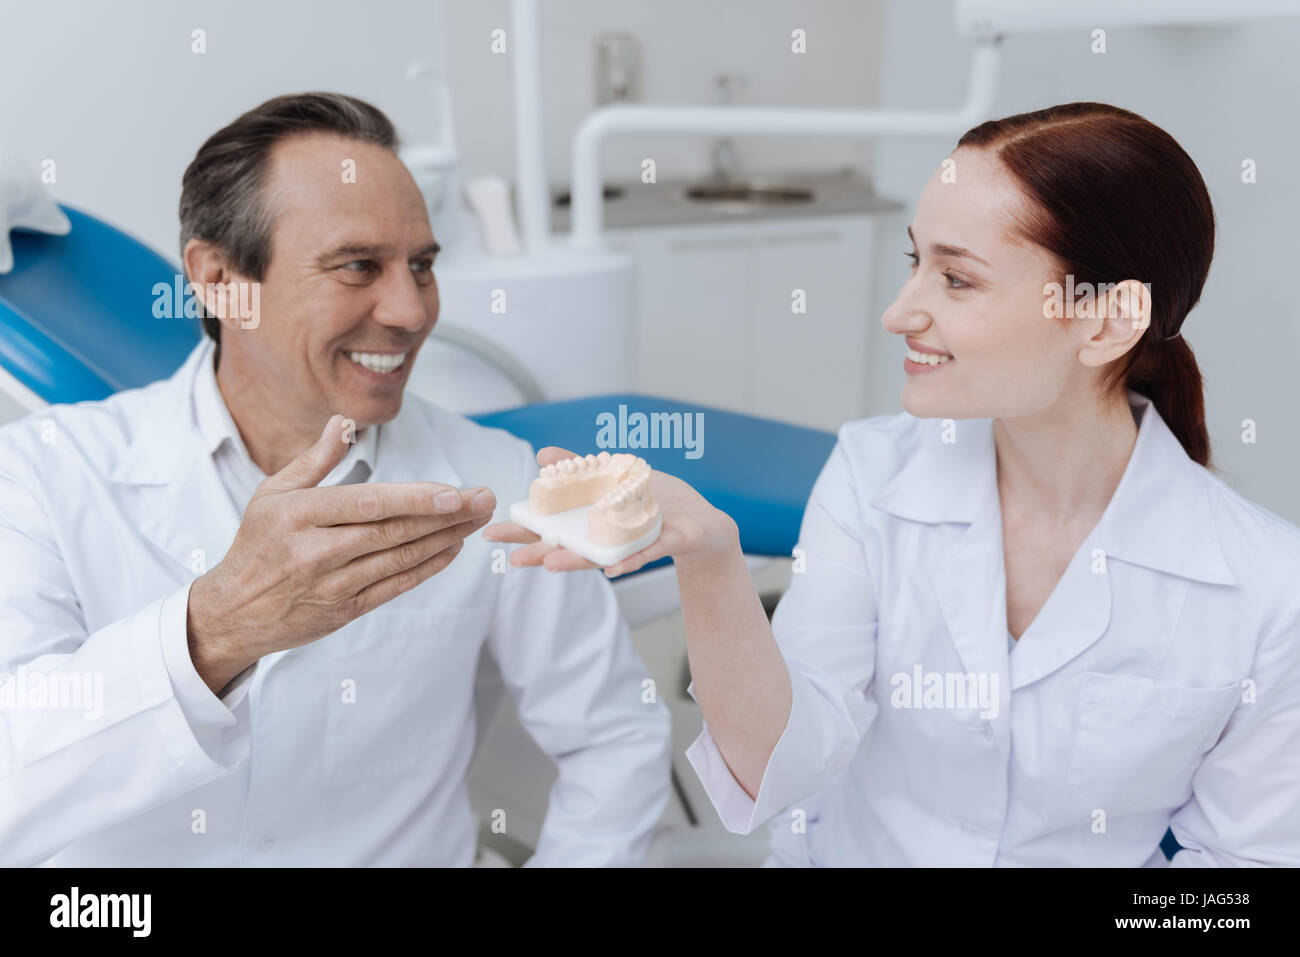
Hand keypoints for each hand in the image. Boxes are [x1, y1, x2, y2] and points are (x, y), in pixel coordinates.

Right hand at [187, 413, 495, 692]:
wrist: (233, 612)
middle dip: (447, 515)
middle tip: (485, 498)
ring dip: (446, 538)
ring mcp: (333, 585)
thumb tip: (345, 421)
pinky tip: (452, 549)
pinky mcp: (345, 610)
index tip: (454, 492)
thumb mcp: (272, 494)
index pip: (368, 503)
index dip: (415, 499)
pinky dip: (427, 567)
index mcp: (298, 515)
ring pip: (400, 558)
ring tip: (477, 519)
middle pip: (394, 531)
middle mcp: (316, 551)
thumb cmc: (257, 544)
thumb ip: (315, 459)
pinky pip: (395, 586)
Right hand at [482, 446, 738, 577]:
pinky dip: (629, 559)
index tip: (491, 533)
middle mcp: (607, 539)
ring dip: (577, 560)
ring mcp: (634, 544)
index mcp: (592, 523)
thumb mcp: (614, 476)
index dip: (523, 532)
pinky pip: (646, 552)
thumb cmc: (655, 502)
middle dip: (541, 553)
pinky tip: (613, 567)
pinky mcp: (665, 543)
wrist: (700, 521)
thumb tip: (543, 457)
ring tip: (552, 564)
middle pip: (569, 548)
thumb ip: (579, 469)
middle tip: (513, 560)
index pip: (552, 530)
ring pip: (602, 555)